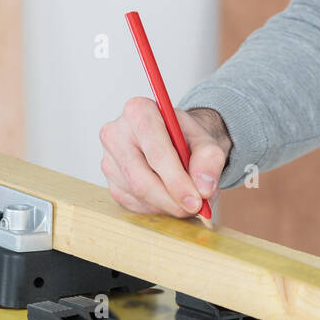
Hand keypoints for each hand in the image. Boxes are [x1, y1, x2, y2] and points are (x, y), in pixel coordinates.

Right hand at [99, 99, 231, 217]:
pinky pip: (134, 204)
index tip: (195, 200)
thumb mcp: (206, 141)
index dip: (176, 180)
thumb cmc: (187, 136)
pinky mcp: (111, 182)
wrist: (177, 140)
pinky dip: (158, 208)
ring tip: (190, 197)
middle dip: (171, 199)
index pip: (156, 151)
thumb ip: (210, 160)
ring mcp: (109, 160)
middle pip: (141, 179)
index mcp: (139, 111)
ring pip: (138, 195)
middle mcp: (116, 134)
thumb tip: (204, 188)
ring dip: (168, 205)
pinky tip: (172, 197)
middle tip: (195, 208)